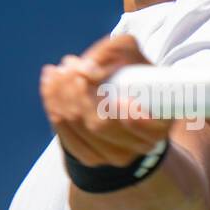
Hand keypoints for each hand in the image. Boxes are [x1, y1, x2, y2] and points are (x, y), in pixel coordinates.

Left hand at [39, 34, 172, 166]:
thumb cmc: (130, 70)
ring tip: (57, 70)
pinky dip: (53, 107)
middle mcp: (141, 146)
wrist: (122, 96)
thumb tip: (85, 70)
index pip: (135, 121)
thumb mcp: (129, 52)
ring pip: (78, 128)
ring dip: (60, 96)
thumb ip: (114, 52)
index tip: (91, 77)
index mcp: (160, 124)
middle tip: (69, 65)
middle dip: (76, 92)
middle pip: (99, 125)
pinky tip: (49, 85)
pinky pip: (66, 135)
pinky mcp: (91, 157)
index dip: (112, 104)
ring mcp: (115, 156)